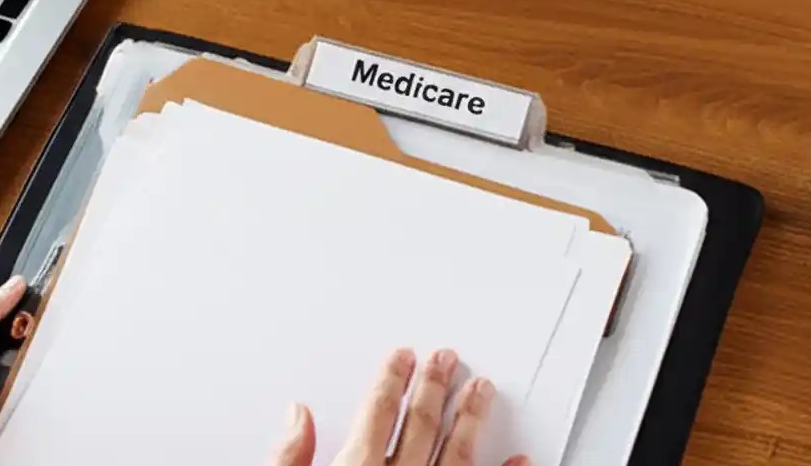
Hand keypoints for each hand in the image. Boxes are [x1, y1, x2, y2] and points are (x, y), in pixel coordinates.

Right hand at [272, 348, 528, 465]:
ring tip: (482, 389)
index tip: (404, 355)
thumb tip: (299, 416)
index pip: (378, 412)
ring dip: (471, 417)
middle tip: (447, 356)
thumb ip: (290, 458)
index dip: (391, 379)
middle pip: (421, 424)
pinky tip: (520, 459)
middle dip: (434, 386)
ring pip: (457, 453)